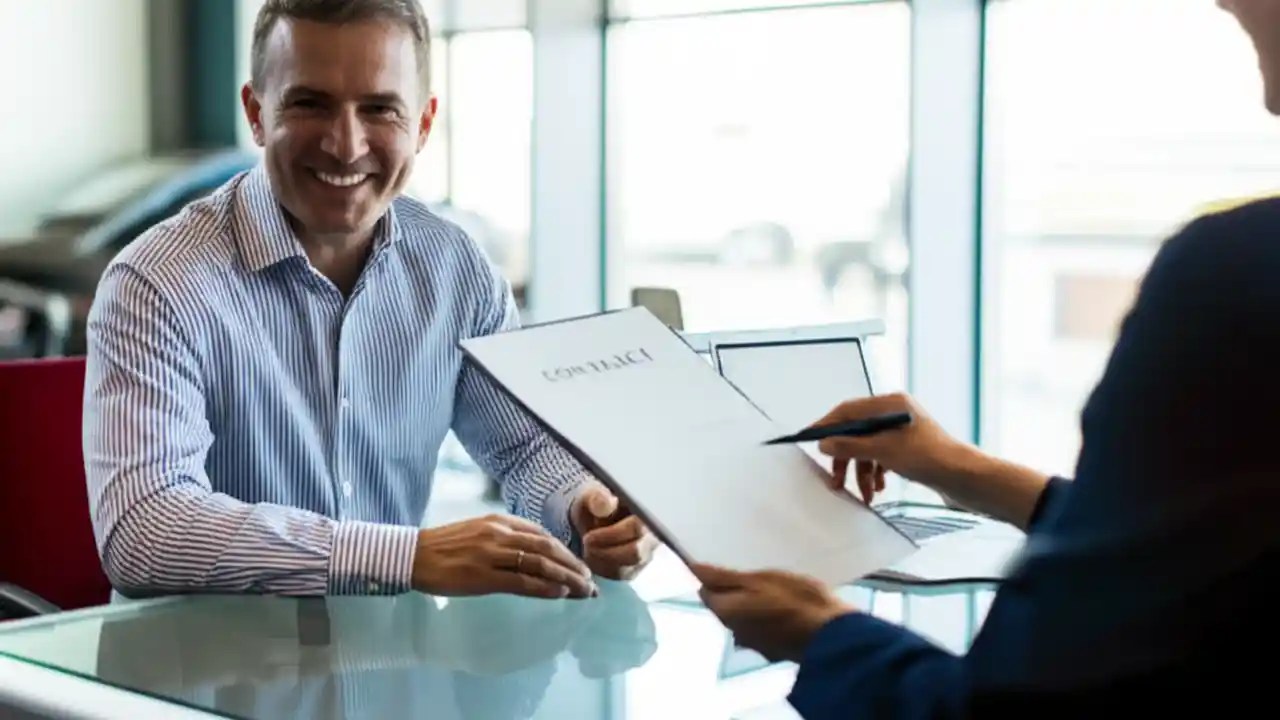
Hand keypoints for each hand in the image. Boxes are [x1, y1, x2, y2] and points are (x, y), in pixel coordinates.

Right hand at [412, 515, 596, 598]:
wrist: (413, 555)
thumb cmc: (445, 546)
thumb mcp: (479, 532)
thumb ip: (506, 538)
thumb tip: (534, 553)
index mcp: (500, 521)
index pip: (543, 536)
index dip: (566, 552)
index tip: (580, 566)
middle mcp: (500, 533)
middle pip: (548, 549)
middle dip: (573, 565)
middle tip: (590, 581)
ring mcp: (492, 554)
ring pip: (540, 564)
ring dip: (566, 578)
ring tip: (583, 590)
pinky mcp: (483, 576)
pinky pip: (521, 582)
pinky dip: (544, 587)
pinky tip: (559, 594)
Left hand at [571, 481, 659, 580]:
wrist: (598, 515)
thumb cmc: (599, 503)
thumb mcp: (596, 496)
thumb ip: (600, 499)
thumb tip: (604, 503)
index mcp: (646, 513)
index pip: (637, 529)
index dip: (611, 536)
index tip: (588, 537)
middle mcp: (652, 536)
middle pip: (636, 553)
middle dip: (606, 553)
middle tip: (585, 545)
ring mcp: (646, 554)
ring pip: (628, 569)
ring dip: (602, 563)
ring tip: (586, 550)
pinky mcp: (636, 568)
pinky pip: (622, 576)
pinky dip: (603, 570)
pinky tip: (591, 558)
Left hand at [691, 563, 852, 663]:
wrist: (832, 634)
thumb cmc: (794, 599)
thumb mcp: (759, 579)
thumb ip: (724, 577)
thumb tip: (694, 569)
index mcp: (726, 612)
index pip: (707, 591)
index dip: (715, 576)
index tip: (730, 562)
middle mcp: (734, 632)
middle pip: (725, 606)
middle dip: (733, 590)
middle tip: (754, 571)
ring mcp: (755, 644)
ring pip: (744, 617)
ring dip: (751, 603)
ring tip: (771, 585)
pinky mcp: (774, 649)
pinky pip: (762, 627)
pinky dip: (767, 615)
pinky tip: (784, 605)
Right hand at [812, 393, 1050, 527]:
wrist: (968, 479)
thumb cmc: (932, 458)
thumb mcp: (884, 452)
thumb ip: (850, 446)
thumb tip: (824, 443)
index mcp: (891, 404)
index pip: (848, 410)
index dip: (827, 426)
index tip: (809, 439)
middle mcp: (896, 414)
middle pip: (857, 432)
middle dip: (846, 458)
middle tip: (836, 480)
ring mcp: (903, 432)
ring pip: (869, 449)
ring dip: (862, 472)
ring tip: (865, 494)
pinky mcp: (910, 450)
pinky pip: (882, 458)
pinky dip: (876, 474)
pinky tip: (878, 489)